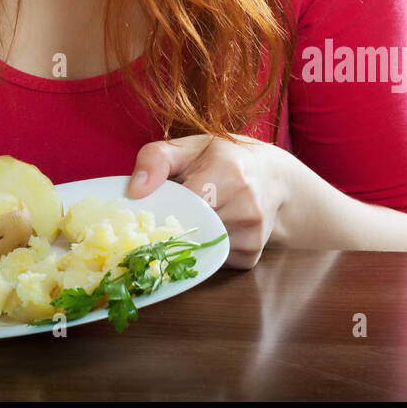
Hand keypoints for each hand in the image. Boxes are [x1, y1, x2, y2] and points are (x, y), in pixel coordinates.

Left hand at [127, 134, 294, 268]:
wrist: (273, 178)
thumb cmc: (223, 159)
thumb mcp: (189, 147)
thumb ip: (155, 159)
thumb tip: (133, 190)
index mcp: (227, 172)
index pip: (183, 203)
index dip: (162, 208)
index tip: (149, 209)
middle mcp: (245, 205)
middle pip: (188, 229)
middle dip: (172, 225)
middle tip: (165, 216)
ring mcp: (252, 233)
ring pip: (197, 248)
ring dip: (188, 238)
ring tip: (193, 217)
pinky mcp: (252, 255)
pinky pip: (212, 260)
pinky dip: (204, 249)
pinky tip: (210, 229)